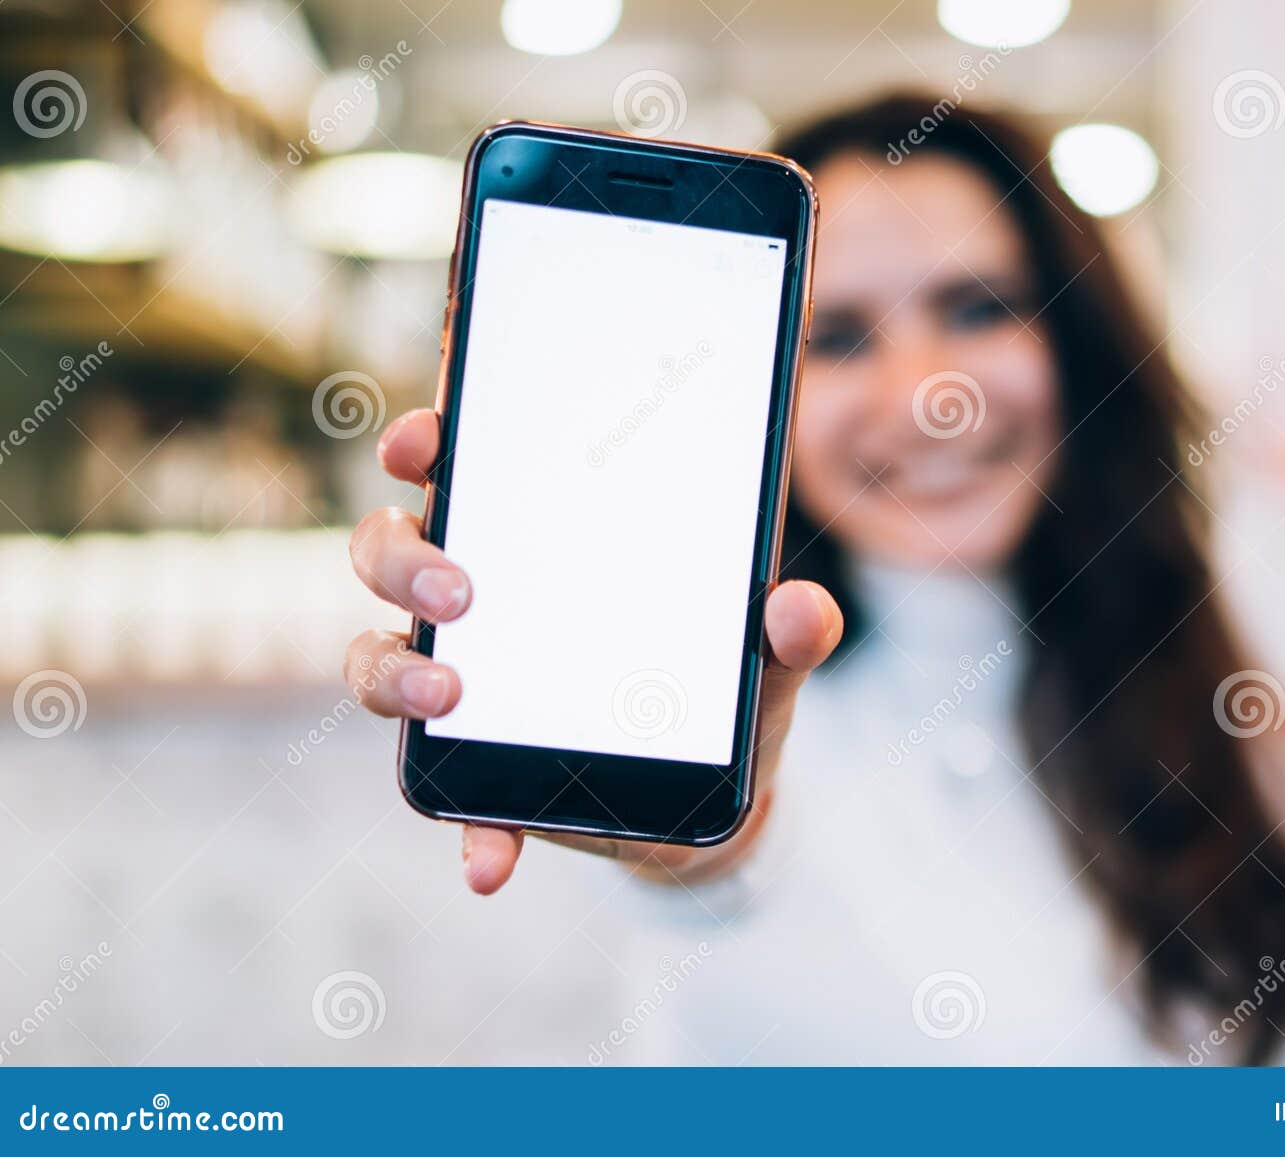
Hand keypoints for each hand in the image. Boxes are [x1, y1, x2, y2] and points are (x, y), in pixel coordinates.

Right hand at [344, 408, 842, 894]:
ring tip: (447, 694)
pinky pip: (444, 795)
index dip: (423, 445)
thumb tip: (801, 608)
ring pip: (379, 655)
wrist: (709, 803)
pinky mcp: (475, 771)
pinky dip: (467, 831)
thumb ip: (784, 633)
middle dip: (402, 555)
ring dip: (395, 674)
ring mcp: (464, 683)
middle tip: (458, 586)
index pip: (460, 470)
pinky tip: (491, 861)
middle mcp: (481, 603)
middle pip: (391, 550)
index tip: (423, 441)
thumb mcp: (759, 661)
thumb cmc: (719, 695)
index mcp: (538, 544)